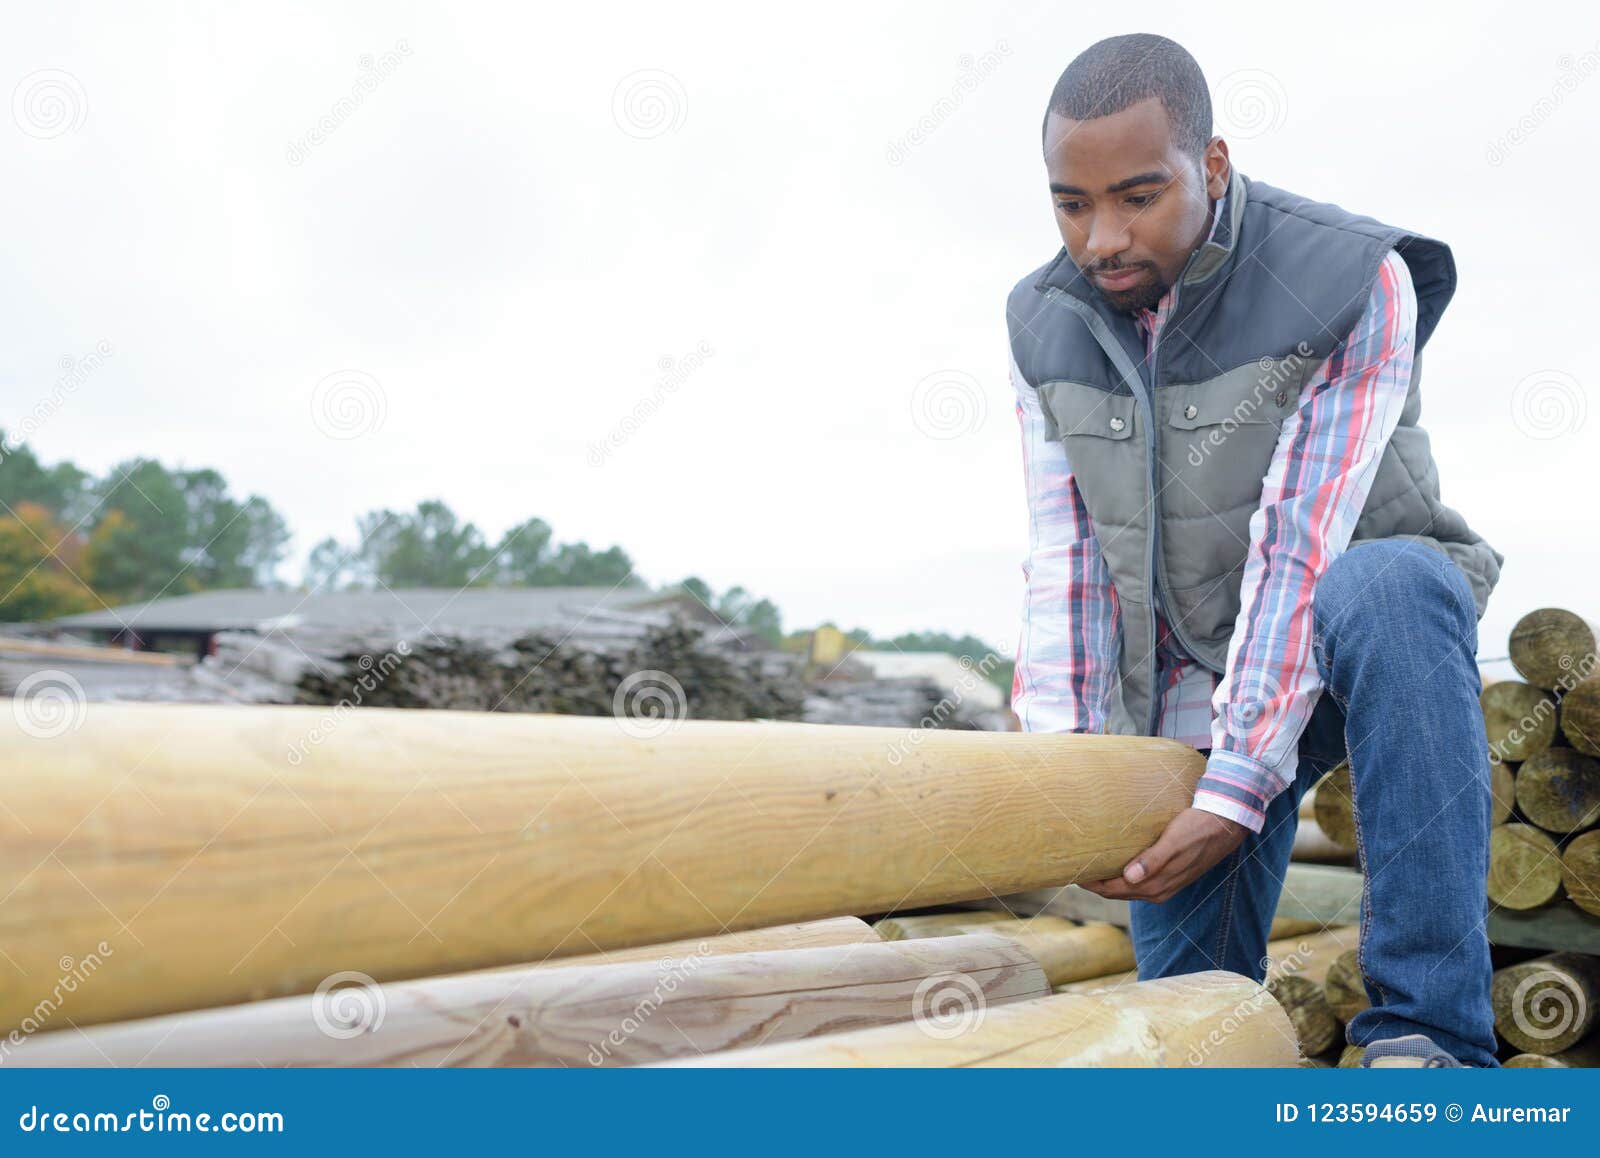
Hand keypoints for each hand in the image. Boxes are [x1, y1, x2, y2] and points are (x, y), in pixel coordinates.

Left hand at [1080, 808, 1249, 902]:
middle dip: (1095, 884)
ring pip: (1127, 889)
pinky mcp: (1169, 876)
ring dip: (1108, 881)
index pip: (1114, 890)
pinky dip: (1122, 878)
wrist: (1225, 825)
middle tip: (1073, 869)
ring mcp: (1164, 885)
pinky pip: (1138, 882)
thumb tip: (1129, 878)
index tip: (1072, 873)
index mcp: (1157, 884)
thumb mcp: (1174, 842)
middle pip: (1117, 892)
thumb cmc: (1198, 828)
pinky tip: (1115, 865)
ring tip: (1089, 867)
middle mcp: (1158, 890)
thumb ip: (1152, 861)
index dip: (1091, 884)